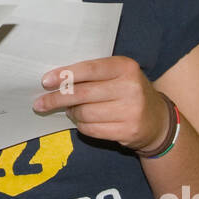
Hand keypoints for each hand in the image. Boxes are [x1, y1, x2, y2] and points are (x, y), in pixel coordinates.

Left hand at [33, 56, 168, 152]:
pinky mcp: (128, 131)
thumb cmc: (128, 91)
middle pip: (82, 94)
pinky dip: (82, 126)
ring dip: (72, 113)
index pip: (89, 69)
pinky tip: (83, 121)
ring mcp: (131, 111)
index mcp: (125, 67)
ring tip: (72, 111)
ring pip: (84, 113)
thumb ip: (92, 75)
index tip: (45, 82)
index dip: (65, 75)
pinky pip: (91, 129)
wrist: (158, 119)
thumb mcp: (116, 75)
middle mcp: (130, 87)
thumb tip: (55, 81)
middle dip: (57, 99)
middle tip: (40, 103)